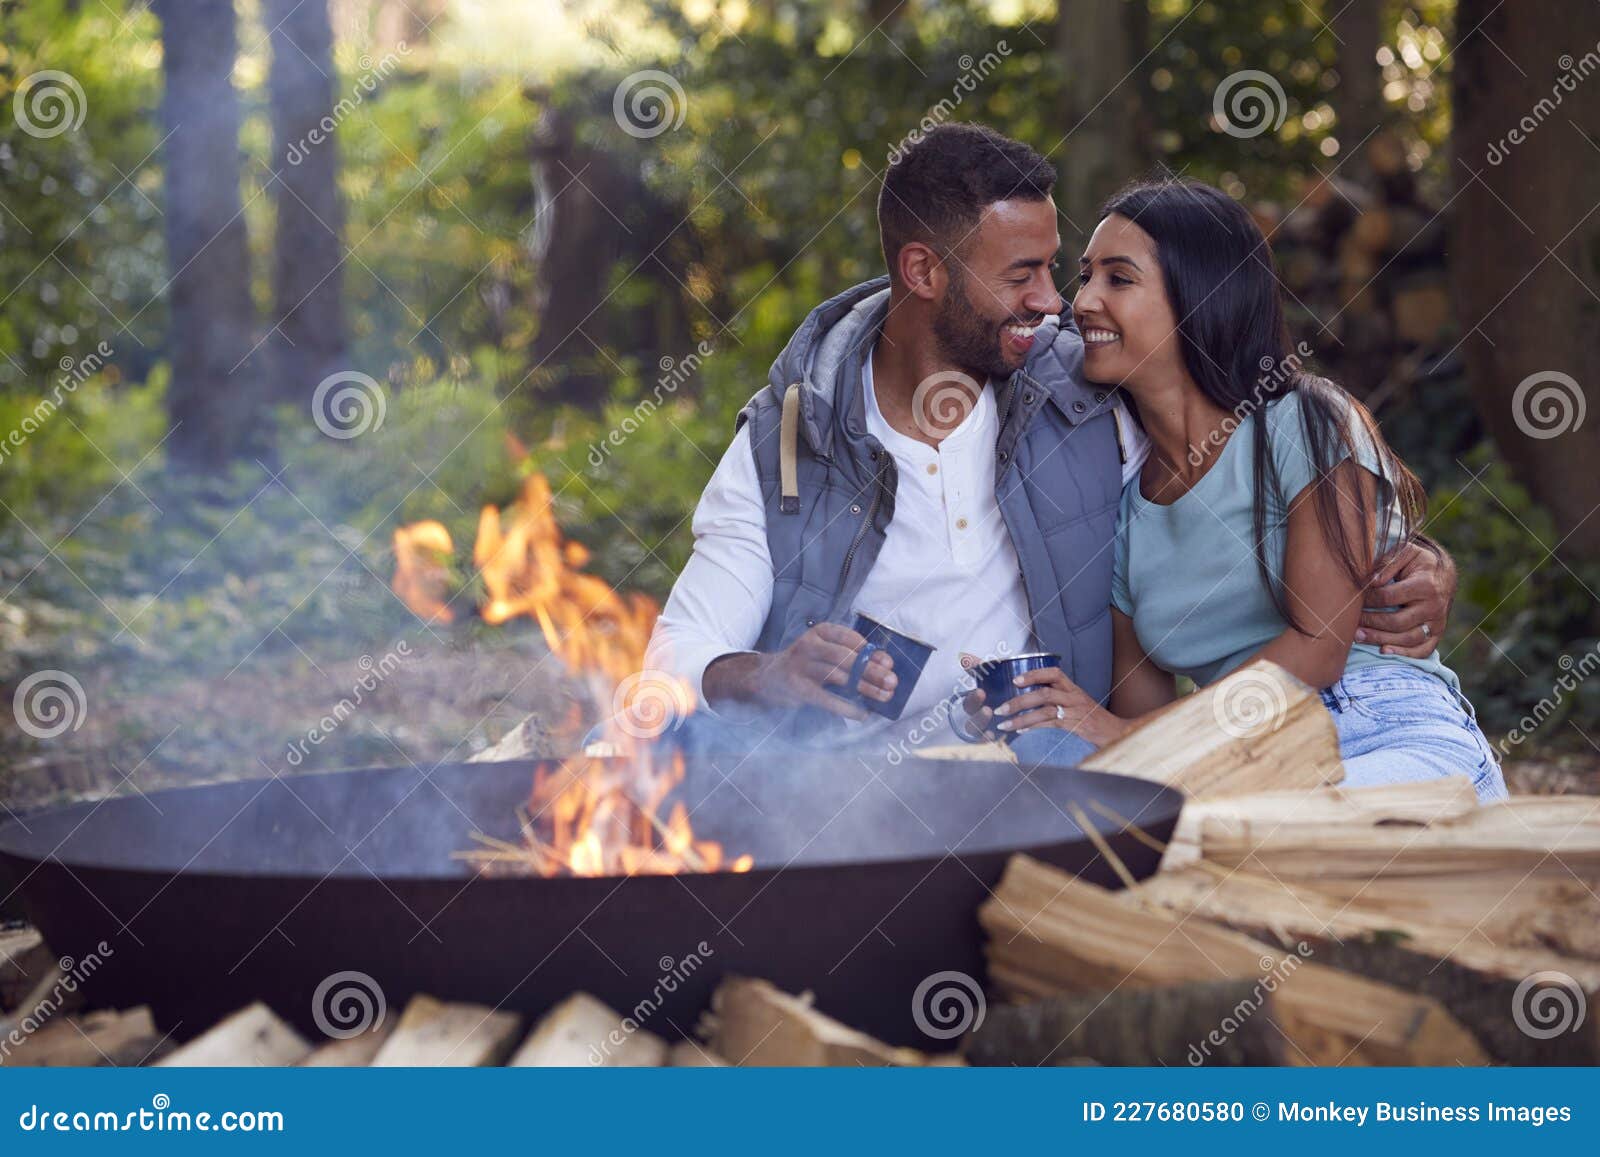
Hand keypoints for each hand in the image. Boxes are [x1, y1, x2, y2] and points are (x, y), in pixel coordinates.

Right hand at [738, 623, 896, 720]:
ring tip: (885, 696)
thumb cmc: (807, 664)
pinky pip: (827, 700)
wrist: (767, 678)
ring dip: (865, 688)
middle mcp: (808, 646)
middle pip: (845, 658)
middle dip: (871, 670)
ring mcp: (801, 667)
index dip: (869, 650)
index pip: (847, 637)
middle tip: (892, 681)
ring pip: (839, 678)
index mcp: (818, 632)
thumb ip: (852, 655)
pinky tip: (863, 713)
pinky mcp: (798, 689)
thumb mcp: (825, 652)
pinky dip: (847, 708)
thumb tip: (884, 664)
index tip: (888, 661)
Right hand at [957, 652, 997, 741]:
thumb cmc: (1005, 692)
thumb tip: (966, 658)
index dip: (973, 699)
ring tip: (994, 728)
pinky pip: (994, 746)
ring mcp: (988, 733)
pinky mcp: (1000, 742)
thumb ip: (983, 669)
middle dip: (978, 717)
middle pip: (972, 723)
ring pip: (981, 736)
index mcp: (977, 706)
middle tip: (988, 710)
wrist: (1027, 708)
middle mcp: (980, 721)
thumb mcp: (996, 680)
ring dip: (986, 733)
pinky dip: (996, 744)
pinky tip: (1002, 740)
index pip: (969, 704)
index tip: (981, 692)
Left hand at [990, 666, 1131, 746]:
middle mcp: (1074, 697)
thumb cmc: (1093, 720)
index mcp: (1073, 689)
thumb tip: (1028, 700)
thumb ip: (1058, 699)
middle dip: (1019, 701)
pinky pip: (1051, 725)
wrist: (1117, 734)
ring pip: (1045, 711)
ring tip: (1004, 724)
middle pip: (1044, 694)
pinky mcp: (1077, 727)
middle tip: (1000, 708)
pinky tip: (1021, 733)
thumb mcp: (1078, 703)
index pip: (1053, 673)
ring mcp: (1076, 712)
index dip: (1033, 674)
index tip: (1015, 680)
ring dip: (1021, 718)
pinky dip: (1034, 728)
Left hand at [1357, 542, 1452, 657]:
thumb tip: (1371, 581)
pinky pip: (1423, 650)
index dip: (1368, 600)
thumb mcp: (1407, 552)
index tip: (1355, 599)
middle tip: (1351, 624)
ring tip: (1358, 637)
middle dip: (1370, 623)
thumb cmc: (1419, 562)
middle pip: (1397, 622)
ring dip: (1381, 639)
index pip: (1388, 597)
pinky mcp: (1437, 633)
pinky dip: (1404, 654)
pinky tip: (1384, 651)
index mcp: (1425, 585)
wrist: (1444, 575)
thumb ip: (1388, 563)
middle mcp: (1433, 606)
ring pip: (1407, 638)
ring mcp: (1437, 622)